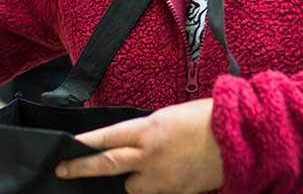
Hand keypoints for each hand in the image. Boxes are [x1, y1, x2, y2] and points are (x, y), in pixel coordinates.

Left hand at [56, 98, 222, 193]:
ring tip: (146, 170)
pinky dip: (154, 189)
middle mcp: (149, 156)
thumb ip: (147, 130)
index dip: (82, 144)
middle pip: (106, 165)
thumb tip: (131, 140)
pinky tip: (164, 179)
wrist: (241, 139)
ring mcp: (161, 179)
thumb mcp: (171, 116)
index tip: (66, 147)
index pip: (105, 137)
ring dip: (131, 181)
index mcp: (148, 129)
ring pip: (131, 187)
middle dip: (81, 169)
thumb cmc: (210, 119)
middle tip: (62, 170)